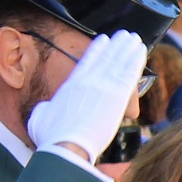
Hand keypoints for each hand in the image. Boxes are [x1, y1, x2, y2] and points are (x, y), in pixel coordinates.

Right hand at [28, 29, 148, 163]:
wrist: (66, 145)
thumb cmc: (52, 137)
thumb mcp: (41, 117)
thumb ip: (46, 109)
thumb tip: (45, 109)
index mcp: (71, 85)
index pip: (87, 62)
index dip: (97, 50)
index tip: (104, 39)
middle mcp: (88, 82)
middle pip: (106, 58)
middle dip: (116, 46)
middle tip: (125, 35)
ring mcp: (103, 87)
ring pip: (119, 63)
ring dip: (128, 49)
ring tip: (135, 39)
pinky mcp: (117, 96)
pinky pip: (129, 74)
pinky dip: (135, 61)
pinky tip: (141, 51)